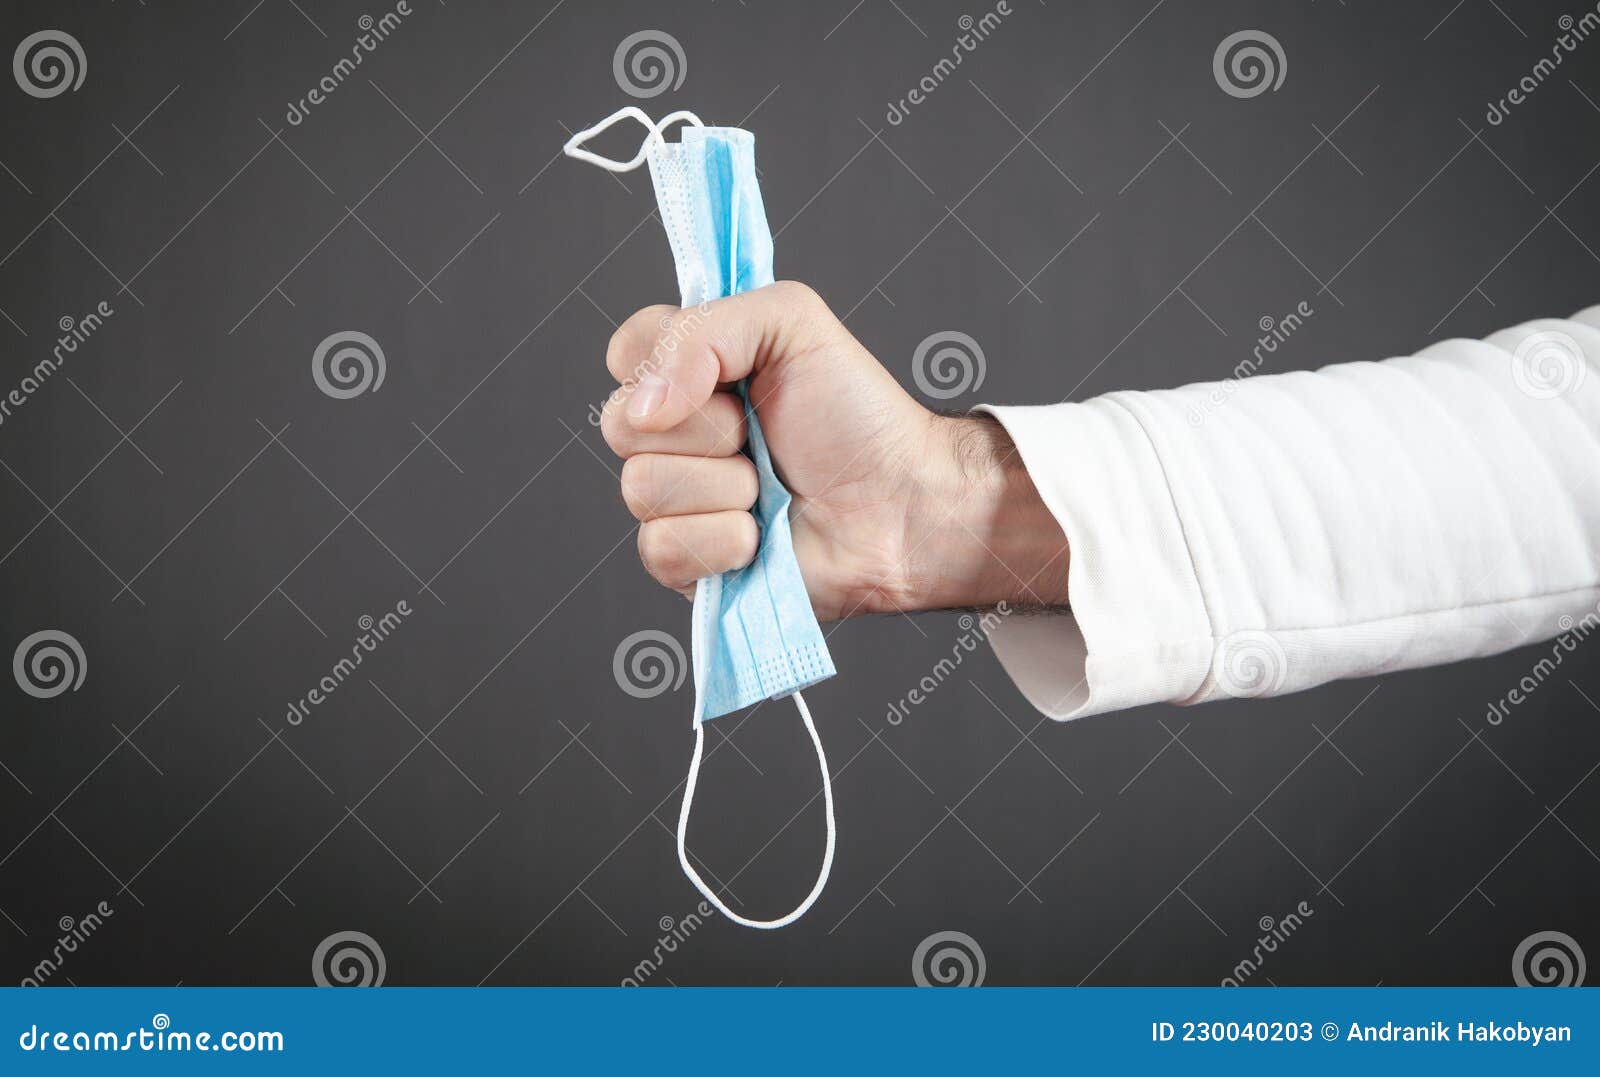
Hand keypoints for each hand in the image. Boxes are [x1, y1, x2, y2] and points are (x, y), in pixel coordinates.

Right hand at [598, 281, 1069, 619]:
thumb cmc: (859, 417)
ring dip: (725, 487)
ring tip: (769, 489)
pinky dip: (725, 540)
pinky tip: (762, 536)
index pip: (625, 353)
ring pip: (643, 489)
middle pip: (622, 425)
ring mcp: (677, 503)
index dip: (666, 364)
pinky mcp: (689, 565)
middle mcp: (674, 437)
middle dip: (708, 429)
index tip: (731, 377)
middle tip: (761, 435)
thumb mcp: (790, 322)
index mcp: (692, 373)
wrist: (904, 502)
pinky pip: (663, 547)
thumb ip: (705, 327)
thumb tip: (645, 402)